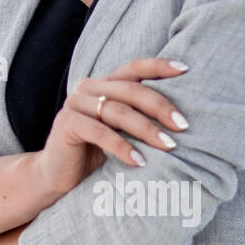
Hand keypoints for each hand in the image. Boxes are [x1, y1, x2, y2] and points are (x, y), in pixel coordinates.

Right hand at [36, 57, 190, 193]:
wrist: (58, 179)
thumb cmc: (98, 156)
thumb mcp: (123, 132)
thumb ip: (141, 118)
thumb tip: (184, 120)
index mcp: (104, 85)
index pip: (134, 67)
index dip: (159, 66)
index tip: (186, 70)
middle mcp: (88, 88)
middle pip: (130, 90)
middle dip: (160, 106)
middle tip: (183, 125)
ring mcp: (74, 104)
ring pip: (117, 111)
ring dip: (146, 129)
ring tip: (169, 146)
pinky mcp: (65, 123)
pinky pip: (99, 132)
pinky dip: (121, 146)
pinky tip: (139, 161)